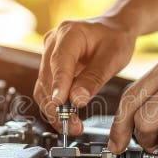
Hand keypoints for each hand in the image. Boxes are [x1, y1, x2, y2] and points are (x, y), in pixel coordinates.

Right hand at [35, 17, 136, 134]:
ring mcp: (49, 54)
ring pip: (43, 87)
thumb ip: (94, 78)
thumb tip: (77, 99)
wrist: (113, 31)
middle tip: (73, 126)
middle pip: (48, 78)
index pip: (60, 61)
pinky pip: (47, 89)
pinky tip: (67, 118)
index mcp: (69, 33)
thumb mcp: (112, 58)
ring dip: (54, 109)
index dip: (59, 84)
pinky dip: (55, 106)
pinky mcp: (50, 67)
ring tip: (72, 126)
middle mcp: (53, 42)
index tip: (59, 103)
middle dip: (58, 105)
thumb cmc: (114, 39)